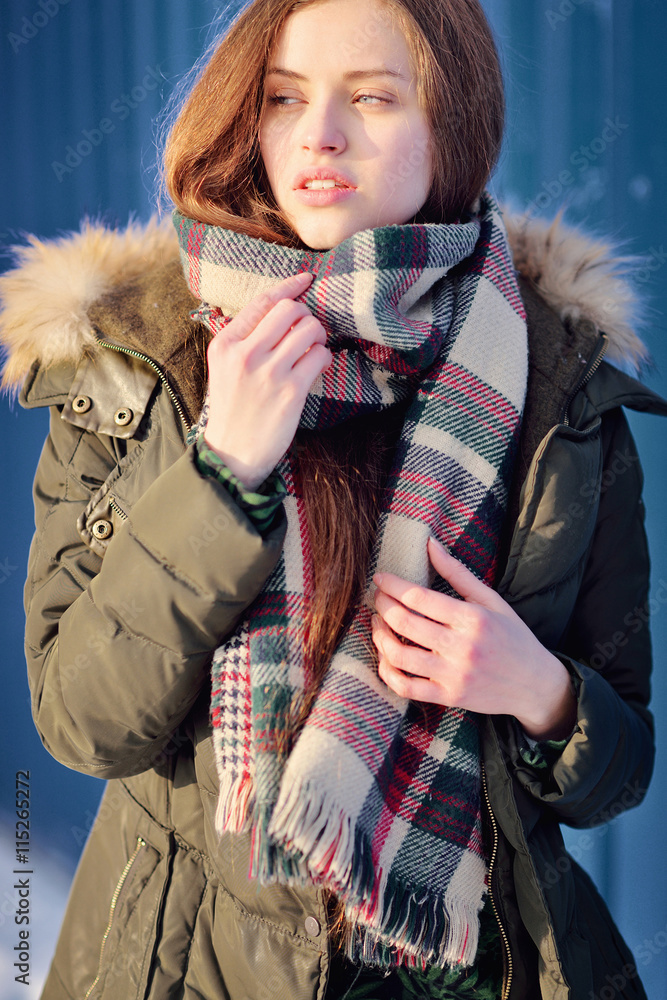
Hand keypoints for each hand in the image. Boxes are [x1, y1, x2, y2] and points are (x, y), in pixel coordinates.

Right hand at [204, 272, 331, 489]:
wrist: (232, 453)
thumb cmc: (234, 408)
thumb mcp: (225, 367)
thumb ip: (245, 337)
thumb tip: (282, 304)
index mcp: (225, 344)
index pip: (263, 302)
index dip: (290, 286)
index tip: (307, 279)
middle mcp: (245, 354)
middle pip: (291, 310)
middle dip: (305, 317)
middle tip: (305, 334)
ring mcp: (268, 373)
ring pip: (310, 330)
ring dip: (317, 338)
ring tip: (310, 353)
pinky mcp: (291, 392)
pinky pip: (320, 356)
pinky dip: (323, 358)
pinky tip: (315, 369)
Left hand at [372, 537, 577, 740]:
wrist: (535, 684)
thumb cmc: (512, 636)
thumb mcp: (491, 600)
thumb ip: (457, 572)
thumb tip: (429, 543)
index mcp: (472, 618)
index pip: (419, 597)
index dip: (392, 585)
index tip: (380, 578)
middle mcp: (461, 647)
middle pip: (403, 623)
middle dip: (382, 605)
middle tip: (377, 598)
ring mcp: (454, 675)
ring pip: (398, 656)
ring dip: (379, 636)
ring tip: (378, 623)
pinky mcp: (448, 697)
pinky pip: (405, 687)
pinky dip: (387, 671)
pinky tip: (385, 657)